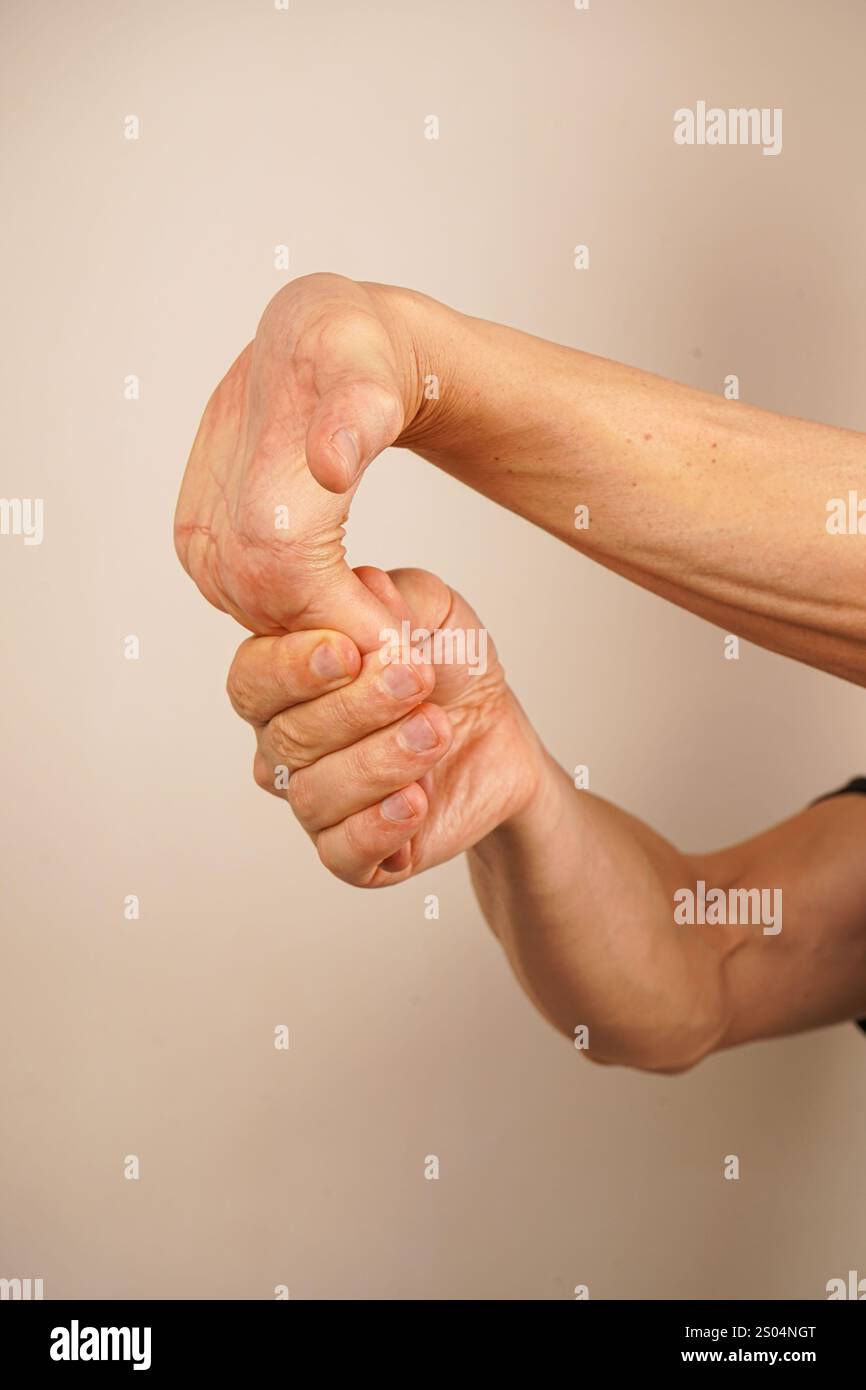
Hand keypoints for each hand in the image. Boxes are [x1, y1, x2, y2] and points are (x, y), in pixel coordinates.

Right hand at [174, 273, 435, 648]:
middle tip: (403, 640)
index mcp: (250, 489)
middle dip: (342, 636)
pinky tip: (346, 597)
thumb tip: (328, 464)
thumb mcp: (370, 369)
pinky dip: (301, 613)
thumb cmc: (354, 356)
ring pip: (264, 620)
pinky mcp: (201, 546)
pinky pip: (253, 604)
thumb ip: (359, 417)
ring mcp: (200, 542)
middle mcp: (209, 523)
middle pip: (278, 619)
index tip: (409, 639)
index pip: (297, 594)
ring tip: (380, 617)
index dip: (355, 627)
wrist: (318, 342)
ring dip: (323, 630)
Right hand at [225, 567, 544, 884]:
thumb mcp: (433, 612)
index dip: (292, 669)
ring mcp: (316, 801)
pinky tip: (413, 800)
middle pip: (288, 736)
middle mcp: (286, 744)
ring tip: (435, 733)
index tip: (347, 651)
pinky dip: (377, 826)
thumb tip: (362, 584)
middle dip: (356, 707)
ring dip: (380, 761)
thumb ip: (395, 597)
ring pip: (315, 794)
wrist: (499, 734)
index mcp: (286, 680)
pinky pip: (341, 852)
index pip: (253, 679)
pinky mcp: (353, 852)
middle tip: (416, 680)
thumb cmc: (448, 668)